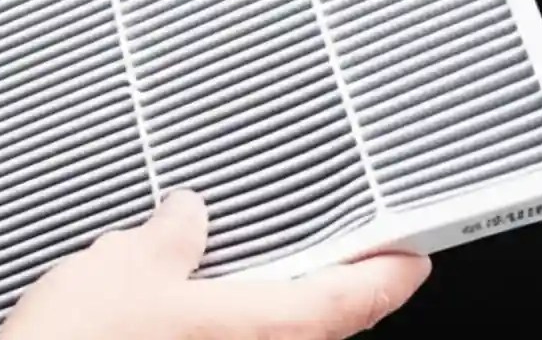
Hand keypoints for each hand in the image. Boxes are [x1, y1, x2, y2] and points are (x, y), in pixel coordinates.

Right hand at [1, 190, 430, 339]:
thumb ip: (168, 237)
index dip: (392, 273)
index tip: (415, 252)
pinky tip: (196, 298)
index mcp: (259, 327)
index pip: (353, 299)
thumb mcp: (126, 269)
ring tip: (265, 262)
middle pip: (320, 323)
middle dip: (335, 284)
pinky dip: (231, 319)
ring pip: (275, 337)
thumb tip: (187, 213)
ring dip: (279, 302)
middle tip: (345, 245)